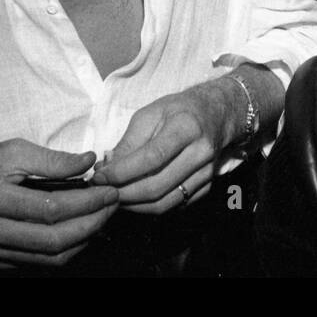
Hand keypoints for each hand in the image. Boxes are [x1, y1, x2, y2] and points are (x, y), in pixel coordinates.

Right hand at [0, 140, 119, 268]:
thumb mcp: (15, 150)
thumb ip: (54, 159)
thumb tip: (90, 162)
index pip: (52, 208)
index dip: (87, 202)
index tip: (109, 190)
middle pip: (54, 239)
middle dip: (92, 222)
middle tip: (113, 204)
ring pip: (52, 257)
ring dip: (85, 238)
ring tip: (103, 216)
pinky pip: (42, 263)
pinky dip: (68, 248)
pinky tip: (83, 229)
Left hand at [90, 81, 239, 214]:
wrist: (216, 114)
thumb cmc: (179, 110)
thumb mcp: (150, 113)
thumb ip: (129, 142)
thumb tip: (107, 169)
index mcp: (186, 127)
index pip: (152, 157)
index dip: (122, 172)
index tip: (100, 177)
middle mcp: (201, 152)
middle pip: (158, 186)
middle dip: (124, 194)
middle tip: (103, 190)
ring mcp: (206, 172)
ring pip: (165, 202)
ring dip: (134, 205)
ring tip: (117, 195)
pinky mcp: (206, 187)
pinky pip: (174, 206)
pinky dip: (150, 206)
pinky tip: (136, 196)